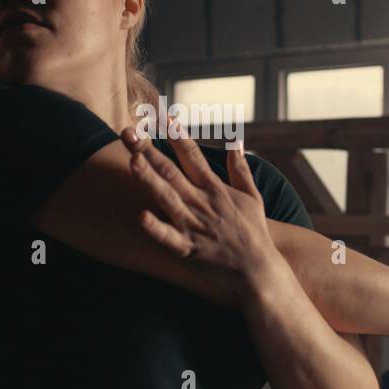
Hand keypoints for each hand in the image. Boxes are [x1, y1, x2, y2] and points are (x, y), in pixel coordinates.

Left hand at [118, 118, 281, 302]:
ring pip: (167, 198)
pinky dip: (156, 228)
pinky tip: (141, 216)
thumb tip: (236, 143)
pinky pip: (169, 239)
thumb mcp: (253, 197)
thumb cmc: (254, 233)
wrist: (258, 271)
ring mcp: (194, 226)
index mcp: (215, 189)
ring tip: (133, 160)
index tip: (162, 117)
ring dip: (149, 179)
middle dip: (149, 150)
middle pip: (172, 172)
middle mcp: (202, 203)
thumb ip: (241, 170)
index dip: (176, 136)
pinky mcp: (189, 251)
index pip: (193, 156)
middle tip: (129, 132)